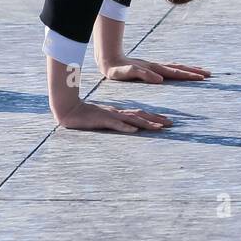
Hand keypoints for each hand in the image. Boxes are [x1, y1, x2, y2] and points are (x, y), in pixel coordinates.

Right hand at [54, 97, 172, 132]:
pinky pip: (115, 124)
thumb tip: (131, 128)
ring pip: (131, 120)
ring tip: (158, 128)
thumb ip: (117, 121)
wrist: (69, 110)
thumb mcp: (105, 119)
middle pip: (140, 116)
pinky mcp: (102, 120)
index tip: (168, 122)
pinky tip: (134, 130)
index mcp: (119, 112)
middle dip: (156, 119)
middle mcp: (118, 113)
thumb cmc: (87, 116)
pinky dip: (125, 127)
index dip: (154, 117)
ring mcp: (110, 116)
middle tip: (172, 124)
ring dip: (145, 123)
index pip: (140, 114)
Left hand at [97, 56, 211, 83]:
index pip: (175, 72)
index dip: (188, 75)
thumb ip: (143, 75)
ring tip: (201, 72)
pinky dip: (180, 70)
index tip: (202, 78)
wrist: (109, 60)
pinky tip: (182, 72)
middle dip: (194, 71)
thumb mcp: (127, 73)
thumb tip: (160, 80)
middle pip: (179, 68)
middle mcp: (157, 67)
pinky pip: (170, 69)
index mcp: (154, 69)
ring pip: (176, 67)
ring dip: (189, 70)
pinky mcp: (152, 69)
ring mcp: (155, 67)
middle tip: (209, 74)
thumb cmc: (117, 70)